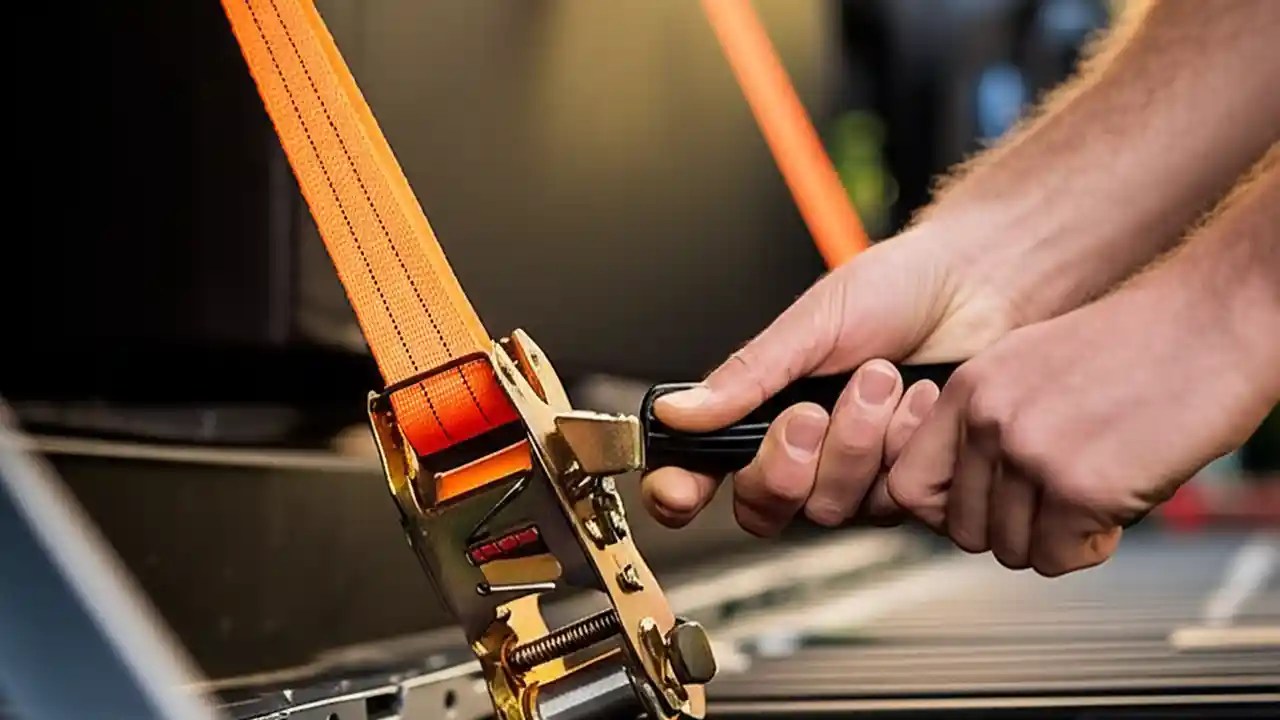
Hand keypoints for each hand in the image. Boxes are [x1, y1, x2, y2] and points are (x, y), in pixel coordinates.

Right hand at [641, 226, 1020, 535]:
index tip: (680, 491)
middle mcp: (804, 449)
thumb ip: (745, 376)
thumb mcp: (809, 324)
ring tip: (882, 378)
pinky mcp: (909, 484)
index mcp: (762, 407)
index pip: (701, 470)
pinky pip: (890, 501)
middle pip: (763, 507)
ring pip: (829, 507)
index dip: (680, 491)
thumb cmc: (897, 290)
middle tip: (813, 411)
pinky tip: (921, 402)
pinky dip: (904, 444)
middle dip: (787, 462)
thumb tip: (677, 412)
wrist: (982, 285)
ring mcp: (856, 471)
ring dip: (856, 441)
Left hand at [887, 260, 1277, 575]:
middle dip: (1012, 532)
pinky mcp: (1080, 486)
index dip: (945, 513)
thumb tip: (964, 496)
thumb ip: (988, 423)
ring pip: (1012, 551)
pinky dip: (1090, 547)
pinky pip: (1058, 558)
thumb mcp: (1028, 368)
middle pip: (963, 530)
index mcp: (969, 389)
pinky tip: (1118, 506)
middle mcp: (987, 420)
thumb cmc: (1137, 346)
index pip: (907, 486)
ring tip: (1096, 497)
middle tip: (1057, 508)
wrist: (1216, 319)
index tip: (985, 511)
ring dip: (1056, 540)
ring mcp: (1029, 453)